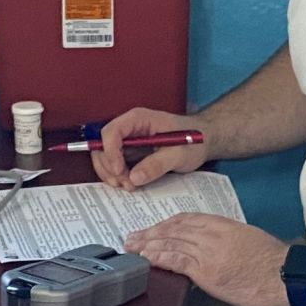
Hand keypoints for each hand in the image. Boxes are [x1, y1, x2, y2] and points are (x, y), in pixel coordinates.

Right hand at [92, 105, 208, 188]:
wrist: (203, 141)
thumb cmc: (194, 141)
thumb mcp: (180, 153)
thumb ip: (158, 164)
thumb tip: (134, 177)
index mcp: (139, 119)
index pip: (112, 131)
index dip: (110, 152)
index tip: (120, 171)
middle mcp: (129, 127)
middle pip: (103, 145)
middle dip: (109, 167)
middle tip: (125, 184)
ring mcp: (128, 140)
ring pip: (105, 156)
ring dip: (111, 174)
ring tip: (128, 186)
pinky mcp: (130, 152)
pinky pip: (114, 163)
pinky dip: (117, 175)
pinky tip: (129, 184)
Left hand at [126, 214, 291, 305]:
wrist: (284, 274)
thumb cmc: (272, 260)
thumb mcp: (247, 238)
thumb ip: (225, 238)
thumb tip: (209, 246)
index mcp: (222, 224)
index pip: (185, 219)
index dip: (165, 224)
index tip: (153, 228)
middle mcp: (212, 235)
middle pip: (173, 229)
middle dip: (150, 233)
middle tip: (133, 237)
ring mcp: (208, 252)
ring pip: (170, 243)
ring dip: (148, 245)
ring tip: (133, 248)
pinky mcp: (207, 272)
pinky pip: (177, 261)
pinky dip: (159, 258)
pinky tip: (148, 259)